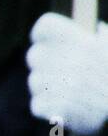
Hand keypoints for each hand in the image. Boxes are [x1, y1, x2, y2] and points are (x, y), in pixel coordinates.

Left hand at [26, 12, 107, 135]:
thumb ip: (101, 38)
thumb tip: (93, 29)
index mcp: (83, 43)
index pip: (45, 26)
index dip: (43, 34)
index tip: (47, 41)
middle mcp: (67, 61)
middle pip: (35, 55)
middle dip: (45, 63)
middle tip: (60, 72)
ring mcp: (56, 85)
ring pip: (34, 80)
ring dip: (47, 87)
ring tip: (69, 93)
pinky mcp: (49, 108)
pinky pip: (37, 103)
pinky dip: (49, 108)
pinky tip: (66, 109)